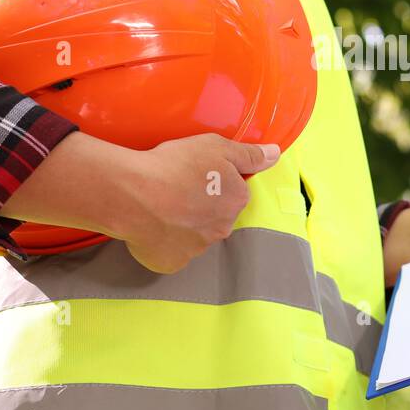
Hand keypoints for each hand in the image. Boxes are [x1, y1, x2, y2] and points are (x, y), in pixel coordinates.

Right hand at [0, 131, 279, 274]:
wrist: (133, 195)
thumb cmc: (175, 166)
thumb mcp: (217, 146)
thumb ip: (249, 153)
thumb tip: (276, 154)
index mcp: (236, 200)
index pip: (234, 192)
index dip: (215, 182)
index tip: (195, 174)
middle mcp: (222, 229)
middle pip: (216, 216)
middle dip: (201, 205)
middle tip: (176, 188)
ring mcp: (196, 249)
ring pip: (194, 235)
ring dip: (183, 224)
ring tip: (158, 205)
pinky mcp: (170, 263)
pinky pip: (171, 252)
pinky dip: (163, 242)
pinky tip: (150, 226)